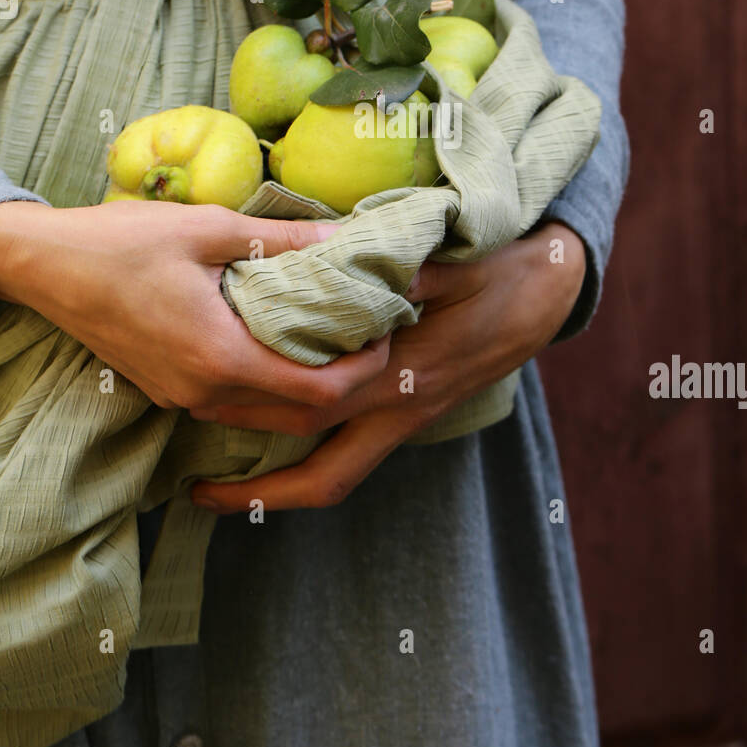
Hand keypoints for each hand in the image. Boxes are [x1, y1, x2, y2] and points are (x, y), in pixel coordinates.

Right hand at [0, 199, 389, 411]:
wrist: (46, 266)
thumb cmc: (122, 242)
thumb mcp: (209, 229)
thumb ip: (282, 240)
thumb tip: (344, 237)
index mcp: (221, 358)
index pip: (318, 394)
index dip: (364, 370)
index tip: (384, 333)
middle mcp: (204, 392)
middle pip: (299, 415)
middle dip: (345, 382)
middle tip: (372, 335)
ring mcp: (183, 398)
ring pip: (266, 414)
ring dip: (307, 385)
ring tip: (334, 334)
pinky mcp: (169, 390)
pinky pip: (235, 401)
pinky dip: (270, 380)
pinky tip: (283, 339)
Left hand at [190, 221, 585, 512]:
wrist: (551, 290)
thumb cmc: (501, 267)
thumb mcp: (457, 259)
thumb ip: (405, 266)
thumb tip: (351, 261)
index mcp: (406, 373)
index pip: (319, 405)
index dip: (260, 412)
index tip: (208, 404)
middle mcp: (403, 409)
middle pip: (322, 470)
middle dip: (260, 486)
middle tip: (195, 486)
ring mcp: (410, 418)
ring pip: (340, 474)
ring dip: (284, 487)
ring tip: (223, 486)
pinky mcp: (414, 414)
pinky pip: (356, 453)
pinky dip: (313, 457)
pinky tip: (279, 439)